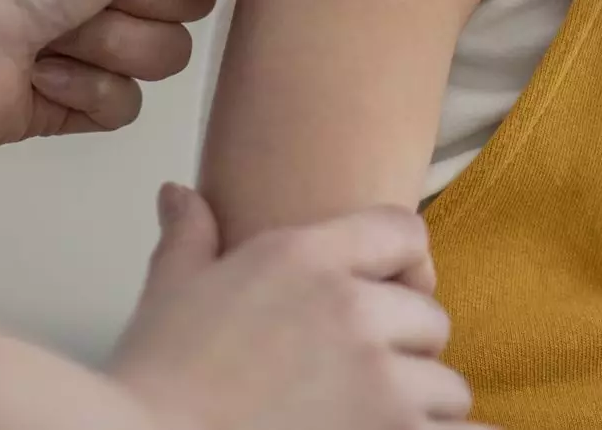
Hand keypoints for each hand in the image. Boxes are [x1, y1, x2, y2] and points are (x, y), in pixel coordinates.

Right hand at [112, 185, 484, 429]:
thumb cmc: (154, 381)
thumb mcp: (171, 291)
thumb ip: (191, 235)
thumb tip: (179, 195)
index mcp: (305, 258)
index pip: (404, 232)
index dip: (401, 266)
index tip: (387, 293)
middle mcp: (354, 310)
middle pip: (431, 319)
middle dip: (406, 349)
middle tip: (364, 376)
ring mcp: (379, 382)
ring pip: (447, 388)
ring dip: (420, 408)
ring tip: (373, 420)